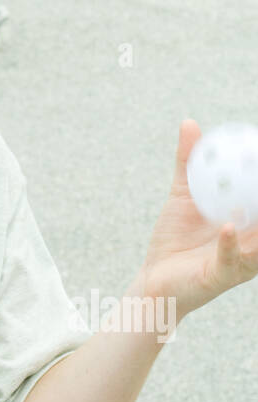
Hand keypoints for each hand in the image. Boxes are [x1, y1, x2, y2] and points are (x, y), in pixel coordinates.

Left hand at [138, 120, 257, 320]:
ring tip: (257, 196)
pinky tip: (228, 226)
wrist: (154, 280)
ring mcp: (241, 261)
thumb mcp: (182, 195)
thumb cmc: (174, 238)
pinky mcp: (223, 277)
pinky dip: (230, 243)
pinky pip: (231, 260)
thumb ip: (189, 162)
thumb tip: (189, 122)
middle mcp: (252, 242)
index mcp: (248, 221)